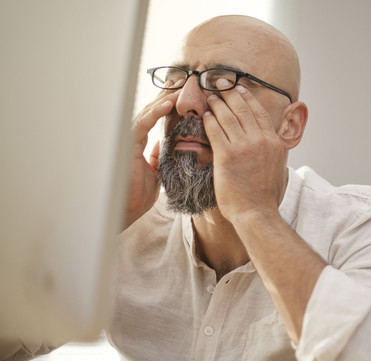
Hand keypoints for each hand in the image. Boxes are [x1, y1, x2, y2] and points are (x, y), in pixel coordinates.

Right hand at [124, 90, 178, 227]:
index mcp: (140, 141)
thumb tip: (163, 144)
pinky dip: (155, 112)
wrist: (127, 210)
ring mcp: (129, 139)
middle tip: (184, 80)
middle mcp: (133, 136)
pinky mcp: (127, 144)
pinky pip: (142, 124)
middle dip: (167, 94)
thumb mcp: (155, 171)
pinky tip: (167, 103)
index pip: (155, 117)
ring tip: (180, 87)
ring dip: (164, 98)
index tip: (184, 92)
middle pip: (151, 109)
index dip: (168, 103)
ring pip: (147, 112)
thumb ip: (157, 156)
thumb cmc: (137, 193)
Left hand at [203, 83, 286, 222]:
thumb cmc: (264, 196)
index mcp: (273, 142)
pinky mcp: (227, 156)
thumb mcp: (276, 167)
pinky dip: (209, 121)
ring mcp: (244, 147)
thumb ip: (271, 151)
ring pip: (228, 117)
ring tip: (209, 97)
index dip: (247, 98)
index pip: (259, 113)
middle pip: (243, 109)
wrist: (257, 212)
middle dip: (229, 93)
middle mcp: (260, 140)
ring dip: (217, 104)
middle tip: (220, 83)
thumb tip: (268, 143)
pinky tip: (204, 116)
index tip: (239, 89)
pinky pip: (215, 131)